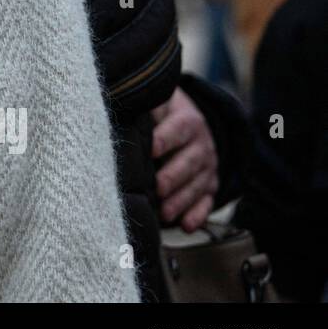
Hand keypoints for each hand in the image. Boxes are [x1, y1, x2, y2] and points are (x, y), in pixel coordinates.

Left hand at [151, 88, 218, 231]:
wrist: (190, 119)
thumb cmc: (162, 112)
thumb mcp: (158, 102)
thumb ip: (144, 104)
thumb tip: (120, 104)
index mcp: (188, 120)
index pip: (178, 129)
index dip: (165, 139)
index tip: (150, 150)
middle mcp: (202, 144)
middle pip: (190, 161)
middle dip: (174, 176)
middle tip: (157, 188)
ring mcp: (208, 166)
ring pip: (198, 184)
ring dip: (182, 200)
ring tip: (165, 214)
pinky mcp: (210, 185)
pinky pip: (207, 201)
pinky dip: (198, 214)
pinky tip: (187, 226)